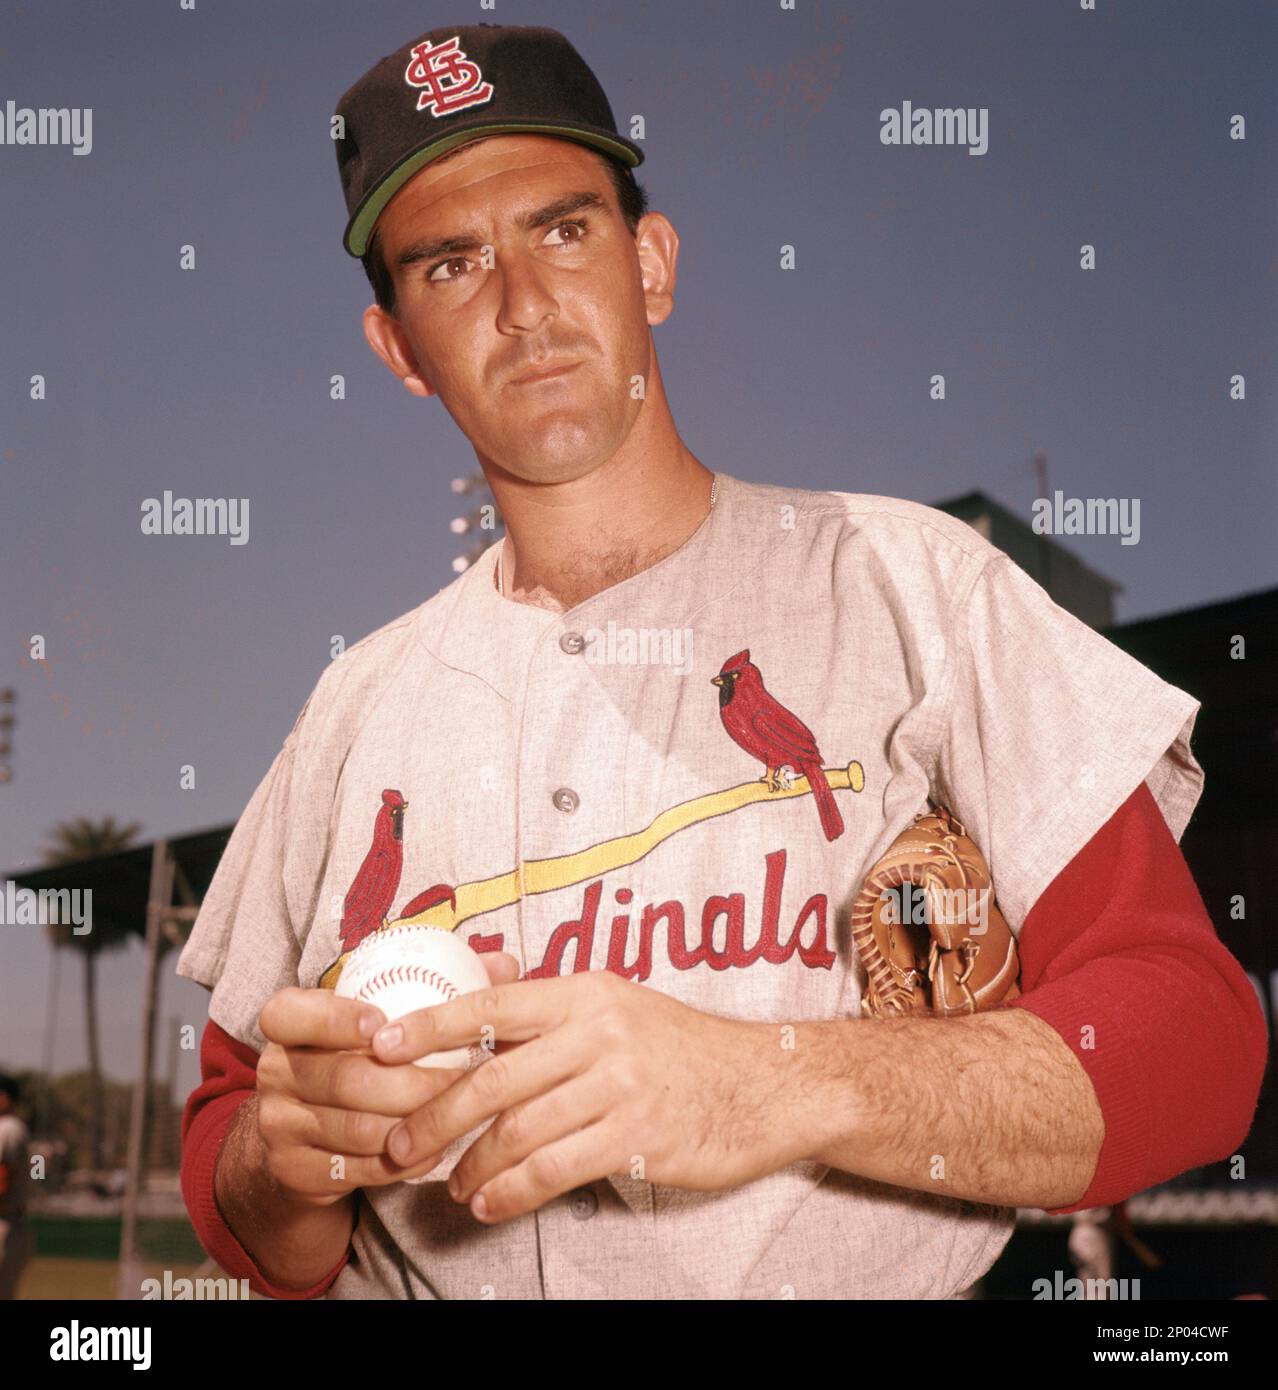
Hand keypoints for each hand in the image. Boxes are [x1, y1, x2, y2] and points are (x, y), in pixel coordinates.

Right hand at [254, 950, 520, 1204]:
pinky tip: (437, 1149)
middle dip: (414, 1081)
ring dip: (416, 1123)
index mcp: (287, 1021)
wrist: (308, 1134)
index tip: (381, 1021)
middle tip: (465, 1078)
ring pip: (358, 1127)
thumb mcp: (385, 1014)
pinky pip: (357, 1168)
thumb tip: (504, 964)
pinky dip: (404, 1161)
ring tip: (461, 1113)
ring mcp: (279, 1125)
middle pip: (347, 1079)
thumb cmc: (362, 1055)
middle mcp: (274, 1071)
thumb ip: (442, 982)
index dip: (334, 1018)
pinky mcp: (295, 1171)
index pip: (291, 1014)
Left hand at [369, 970, 805, 1222]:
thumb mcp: (621, 1005)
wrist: (766, 1083)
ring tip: (449, 1184)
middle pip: (493, 1077)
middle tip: (400, 1145)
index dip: (431, 1025)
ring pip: (518, 1130)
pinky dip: (512, 1191)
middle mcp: (599, 1031)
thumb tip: (480, 1012)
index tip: (380, 1043)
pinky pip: (555, 1168)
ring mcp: (621, 1084)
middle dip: (435, 1116)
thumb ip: (555, 1012)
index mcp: (586, 992)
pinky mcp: (639, 1135)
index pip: (492, 1004)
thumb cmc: (682, 1047)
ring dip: (471, 1165)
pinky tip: (491, 1202)